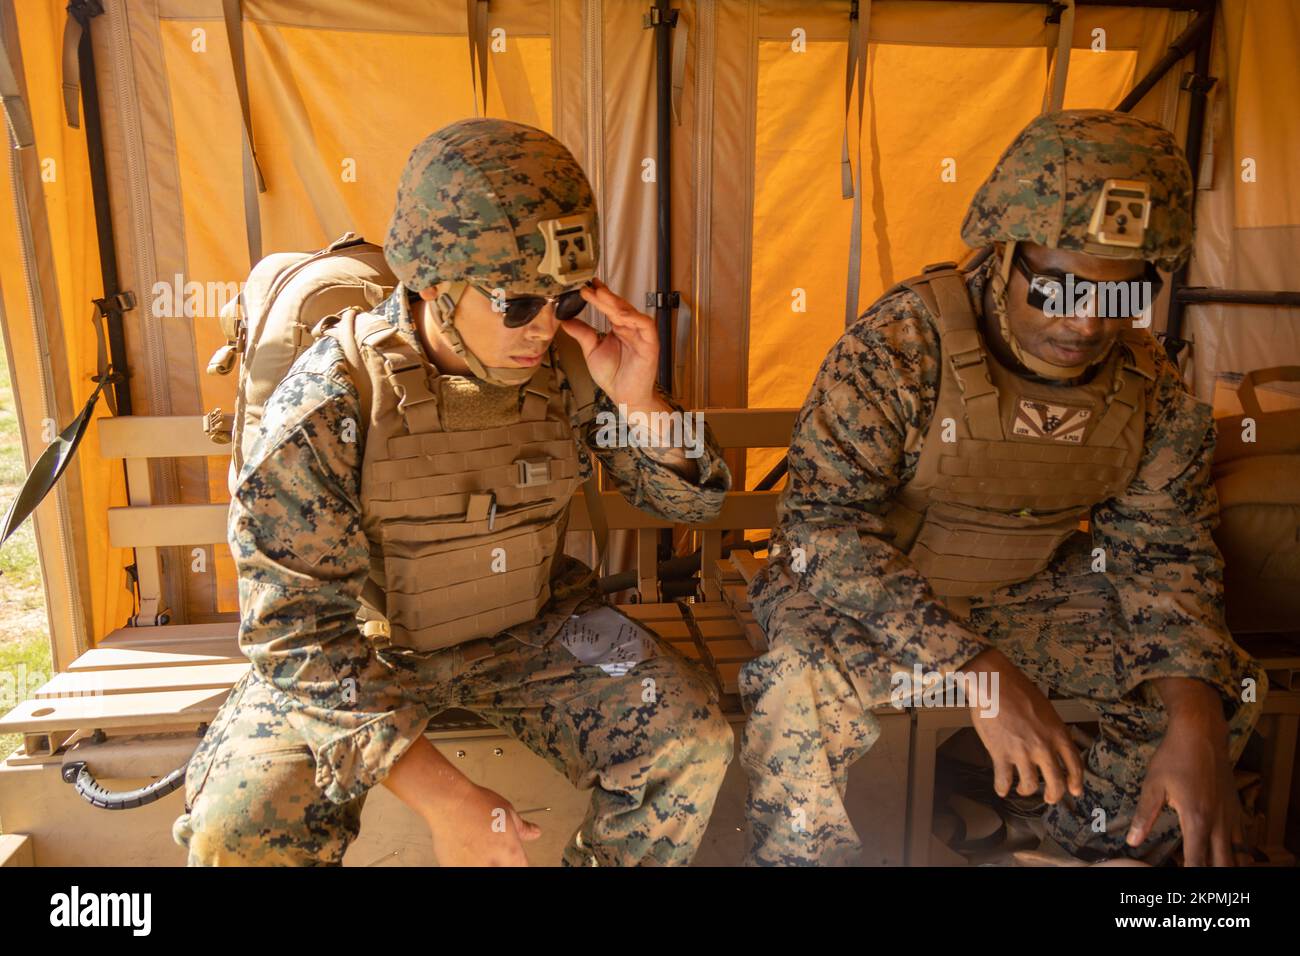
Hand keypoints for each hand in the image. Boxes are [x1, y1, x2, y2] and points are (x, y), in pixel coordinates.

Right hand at [425, 782, 541, 866]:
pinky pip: (465, 868)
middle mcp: (492, 863)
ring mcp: (472, 868)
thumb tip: (534, 832)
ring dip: (482, 861)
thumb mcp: (507, 811)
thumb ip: (522, 828)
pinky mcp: (454, 868)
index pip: (521, 867)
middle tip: (491, 849)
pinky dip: (466, 862)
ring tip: (475, 847)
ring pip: (483, 869)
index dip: (516, 861)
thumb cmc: (474, 804)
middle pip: (503, 870)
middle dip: (500, 861)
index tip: (512, 857)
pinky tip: (464, 849)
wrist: (448, 802)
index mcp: (510, 851)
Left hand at [559, 278, 658, 405]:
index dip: (600, 294)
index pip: (610, 306)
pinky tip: (620, 313)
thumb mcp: (592, 351)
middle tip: (589, 288)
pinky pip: (645, 325)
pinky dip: (634, 317)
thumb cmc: (614, 376)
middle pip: (618, 306)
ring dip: (616, 303)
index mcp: (619, 327)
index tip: (587, 286)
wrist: (625, 397)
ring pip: (630, 312)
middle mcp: (631, 328)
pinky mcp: (650, 343)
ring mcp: (641, 335)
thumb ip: (582, 334)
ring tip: (601, 295)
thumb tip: (566, 319)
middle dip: (604, 296)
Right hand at [965, 648, 1084, 804]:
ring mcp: (1022, 752)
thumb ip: (1050, 729)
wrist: (993, 683)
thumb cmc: (1017, 689)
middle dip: (1054, 795)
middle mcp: (1044, 747)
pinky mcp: (1000, 754)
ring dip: (1026, 791)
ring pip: (1030, 785)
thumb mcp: (1045, 708)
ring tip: (1021, 789)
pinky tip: (1001, 789)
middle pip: (1057, 782)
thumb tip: (1049, 741)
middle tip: (1050, 799)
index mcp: (1058, 733)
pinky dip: (1002, 788)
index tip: (1075, 790)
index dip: (1076, 781)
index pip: (1075, 764)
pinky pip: (1004, 780)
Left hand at [1129, 680, 1241, 865]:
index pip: (1196, 861)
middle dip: (1209, 873)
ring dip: (1224, 864)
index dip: (1188, 873)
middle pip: (1222, 864)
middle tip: (1191, 870)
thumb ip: (1144, 816)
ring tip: (1208, 864)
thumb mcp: (1153, 785)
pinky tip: (1222, 851)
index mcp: (1196, 820)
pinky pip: (1242, 840)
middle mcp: (1219, 823)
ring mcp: (1231, 816)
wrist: (1201, 733)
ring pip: (1237, 855)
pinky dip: (1235, 852)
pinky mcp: (1236, 808)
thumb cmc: (1174, 757)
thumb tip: (1132, 841)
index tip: (1178, 874)